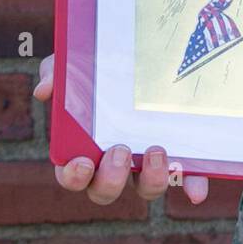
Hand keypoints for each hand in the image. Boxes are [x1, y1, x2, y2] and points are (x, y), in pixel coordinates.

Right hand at [34, 52, 209, 205]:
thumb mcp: (75, 63)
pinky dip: (190, 186)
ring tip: (156, 150)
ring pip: (145, 188)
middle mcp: (114, 163)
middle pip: (106, 190)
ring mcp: (145, 161)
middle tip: (119, 150)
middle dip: (110, 179)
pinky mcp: (177, 155)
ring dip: (150, 180)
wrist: (145, 53)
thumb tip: (46, 89)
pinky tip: (196, 191)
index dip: (73, 176)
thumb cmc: (100, 67)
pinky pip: (184, 178)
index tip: (82, 162)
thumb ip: (55, 71)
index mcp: (84, 147)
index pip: (72, 175)